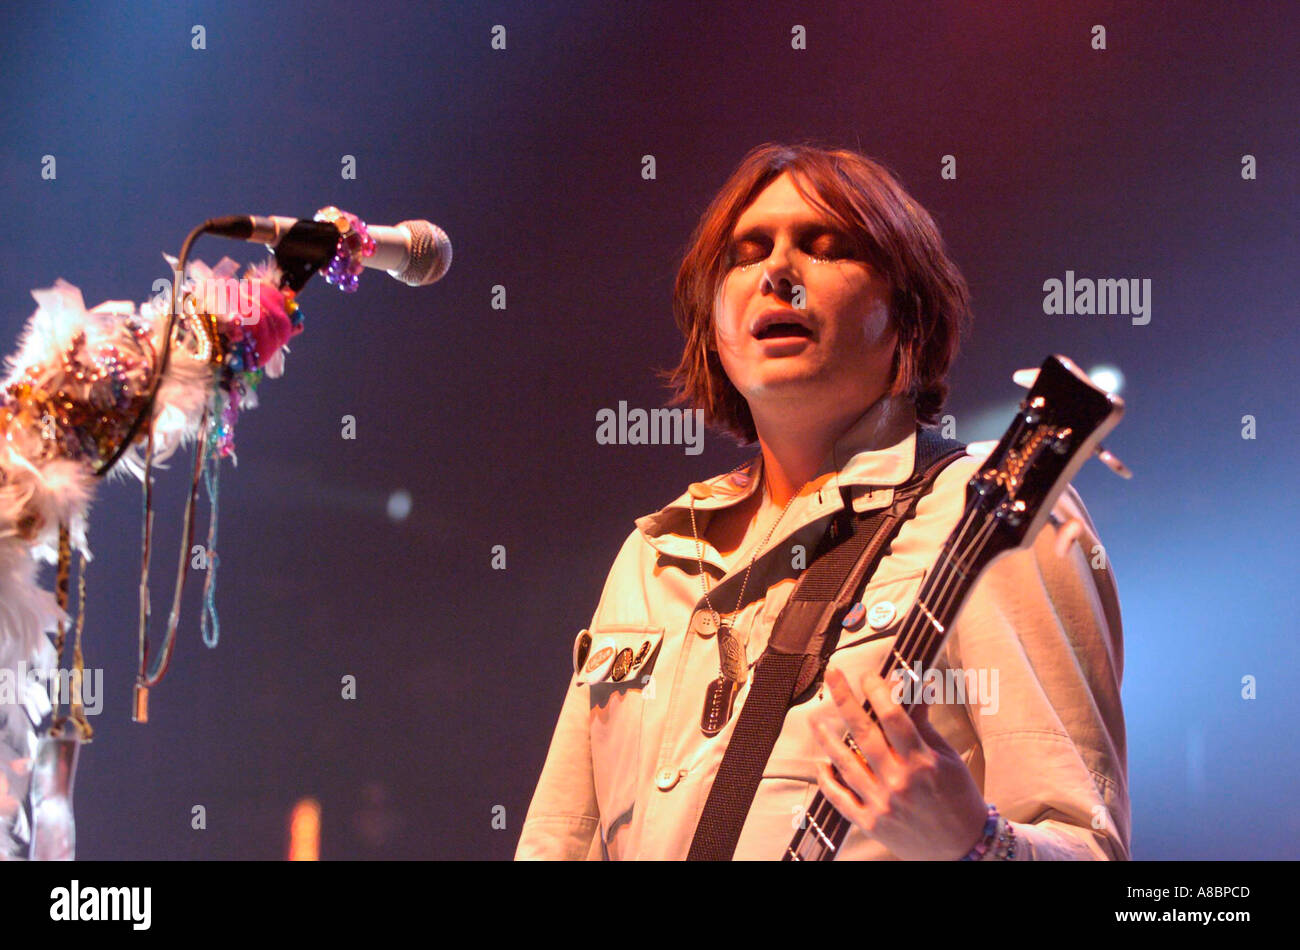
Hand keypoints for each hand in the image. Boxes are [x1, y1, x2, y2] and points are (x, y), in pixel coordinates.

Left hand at [810, 666, 988, 859]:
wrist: (964, 849)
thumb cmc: (959, 798)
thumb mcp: (948, 758)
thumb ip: (924, 725)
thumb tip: (914, 687)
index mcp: (922, 762)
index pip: (894, 717)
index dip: (879, 691)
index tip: (868, 675)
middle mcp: (899, 782)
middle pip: (864, 733)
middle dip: (845, 699)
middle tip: (831, 674)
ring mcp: (882, 804)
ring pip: (846, 763)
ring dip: (827, 739)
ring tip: (814, 719)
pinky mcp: (871, 824)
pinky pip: (841, 800)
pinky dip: (828, 781)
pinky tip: (820, 764)